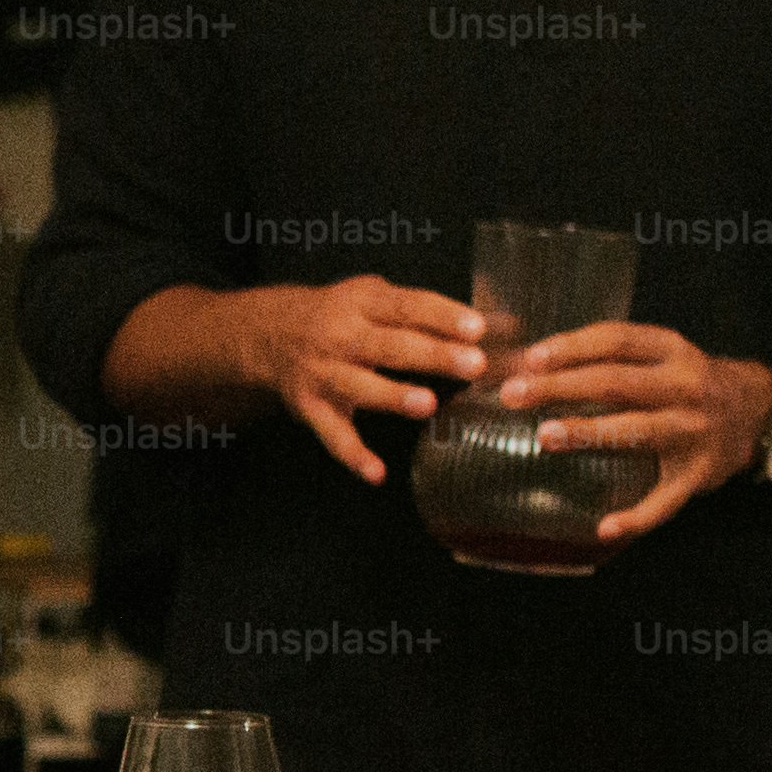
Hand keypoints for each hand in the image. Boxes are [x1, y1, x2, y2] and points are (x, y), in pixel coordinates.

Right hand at [237, 276, 485, 483]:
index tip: (478, 328)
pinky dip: (353, 456)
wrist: (270, 334)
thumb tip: (501, 323)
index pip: (408, 306)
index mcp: (363, 303)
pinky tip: (376, 474)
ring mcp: (324, 373)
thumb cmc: (340, 315)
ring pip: (360, 386)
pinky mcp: (311, 408)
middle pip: (390, 345)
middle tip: (474, 365)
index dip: (442, 316)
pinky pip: (333, 435)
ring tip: (427, 405)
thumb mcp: (375, 297)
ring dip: (392, 396)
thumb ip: (427, 311)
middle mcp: (341, 336)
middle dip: (433, 355)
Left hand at [497, 325, 771, 544]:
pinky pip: (664, 501)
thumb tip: (529, 366)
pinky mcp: (698, 474)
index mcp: (672, 351)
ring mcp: (694, 431)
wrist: (756, 412)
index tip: (529, 358)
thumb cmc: (685, 383)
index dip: (572, 347)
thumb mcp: (661, 357)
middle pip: (617, 383)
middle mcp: (686, 387)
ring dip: (589, 433)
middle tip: (513, 395)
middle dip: (562, 387)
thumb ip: (611, 359)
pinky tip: (604, 528)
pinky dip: (636, 517)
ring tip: (545, 436)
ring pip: (636, 431)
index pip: (616, 340)